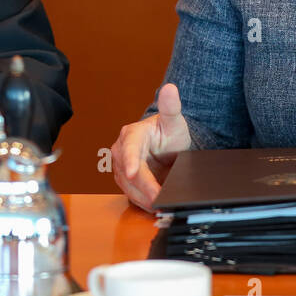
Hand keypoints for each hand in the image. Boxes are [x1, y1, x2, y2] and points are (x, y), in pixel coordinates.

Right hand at [110, 83, 191, 211]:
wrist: (168, 146)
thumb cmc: (169, 132)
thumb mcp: (174, 121)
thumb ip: (171, 107)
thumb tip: (170, 88)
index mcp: (131, 134)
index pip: (129, 149)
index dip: (131, 161)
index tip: (133, 172)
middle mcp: (122, 151)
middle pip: (129, 173)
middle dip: (144, 188)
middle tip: (159, 199)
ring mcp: (121, 167)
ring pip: (129, 186)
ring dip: (143, 198)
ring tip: (160, 205)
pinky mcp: (125, 181)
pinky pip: (132, 194)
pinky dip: (143, 201)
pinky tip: (155, 206)